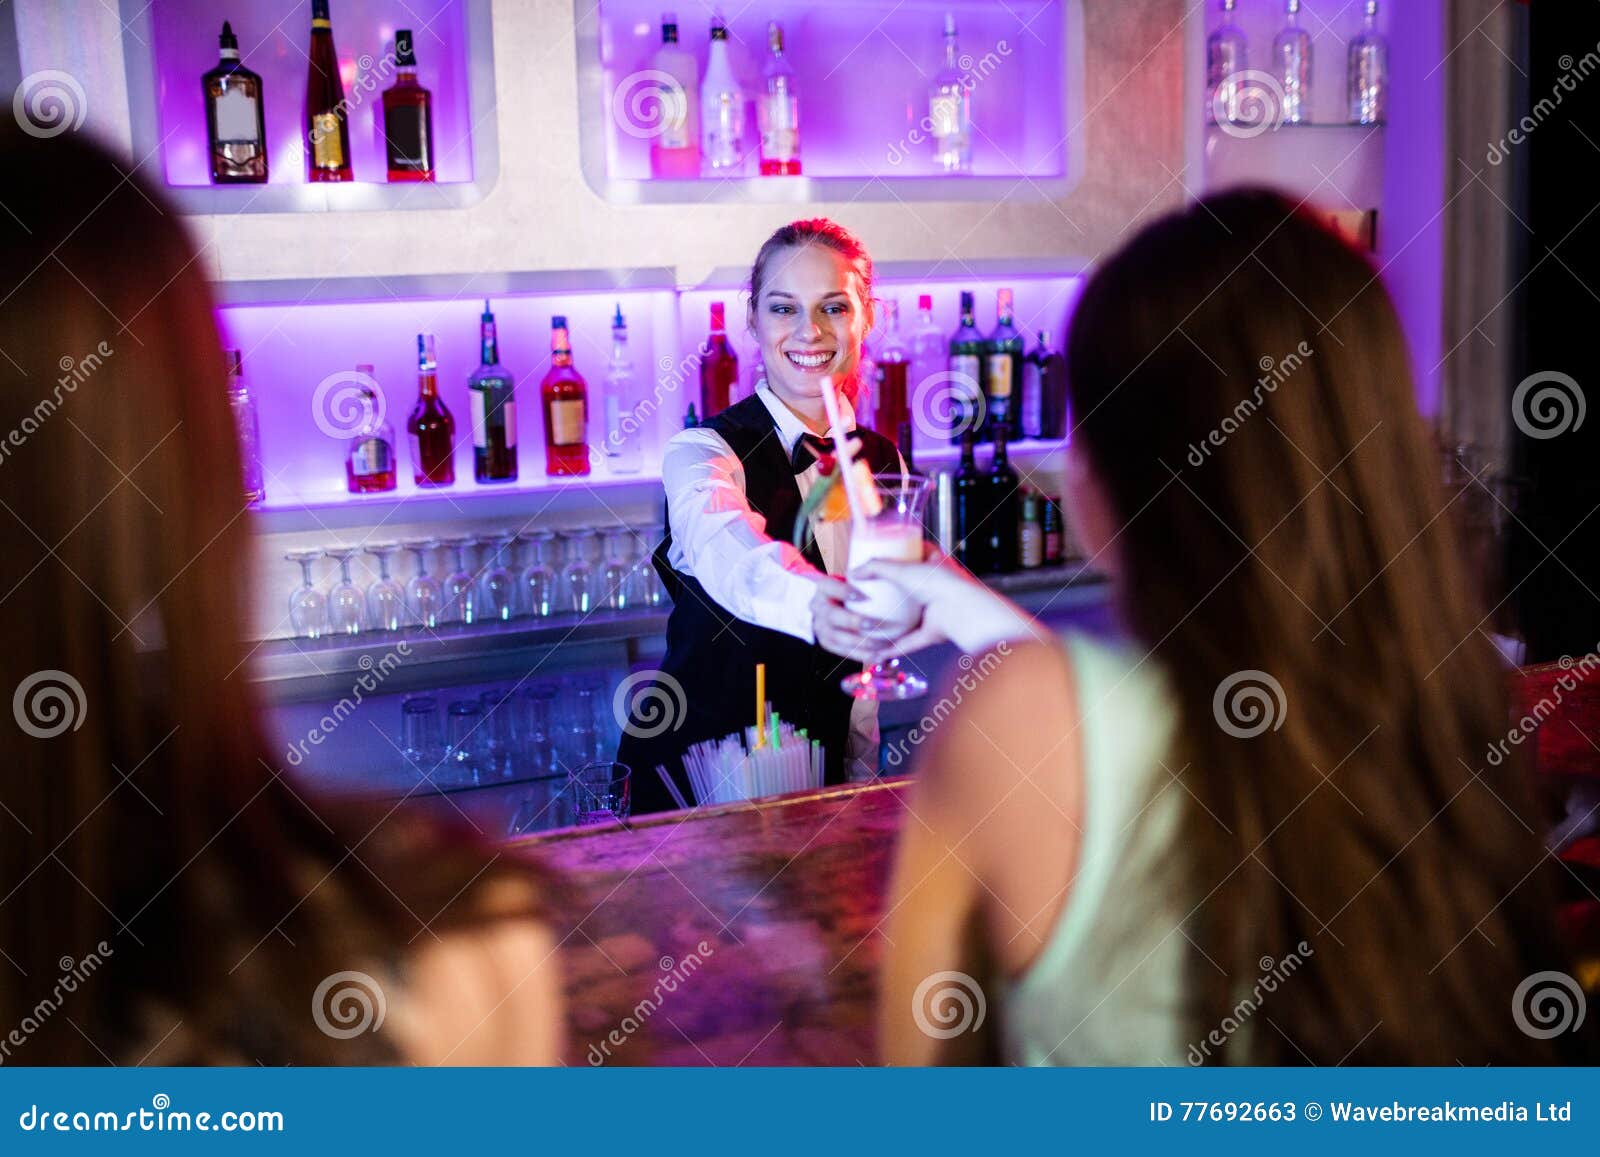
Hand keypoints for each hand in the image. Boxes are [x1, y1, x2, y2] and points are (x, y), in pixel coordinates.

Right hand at [810, 576, 906, 662]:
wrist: (849, 604)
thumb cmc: (861, 587)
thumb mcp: (863, 576)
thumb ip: (869, 568)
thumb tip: (861, 571)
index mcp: (824, 587)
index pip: (828, 586)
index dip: (843, 591)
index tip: (864, 596)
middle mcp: (818, 607)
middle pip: (831, 615)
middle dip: (851, 621)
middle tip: (872, 623)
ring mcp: (821, 626)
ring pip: (836, 637)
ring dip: (858, 643)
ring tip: (880, 646)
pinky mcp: (828, 642)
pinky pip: (842, 652)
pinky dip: (860, 655)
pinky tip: (878, 656)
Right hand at [849, 549, 1046, 656]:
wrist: (959, 610)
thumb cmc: (939, 583)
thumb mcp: (902, 568)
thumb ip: (876, 567)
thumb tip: (853, 573)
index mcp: (936, 564)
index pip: (918, 554)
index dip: (901, 554)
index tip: (881, 559)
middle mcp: (937, 587)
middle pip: (911, 588)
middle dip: (892, 594)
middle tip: (869, 594)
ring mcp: (936, 610)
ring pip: (909, 618)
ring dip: (890, 625)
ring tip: (868, 625)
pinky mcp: (933, 632)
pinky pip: (910, 641)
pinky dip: (894, 646)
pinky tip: (877, 649)